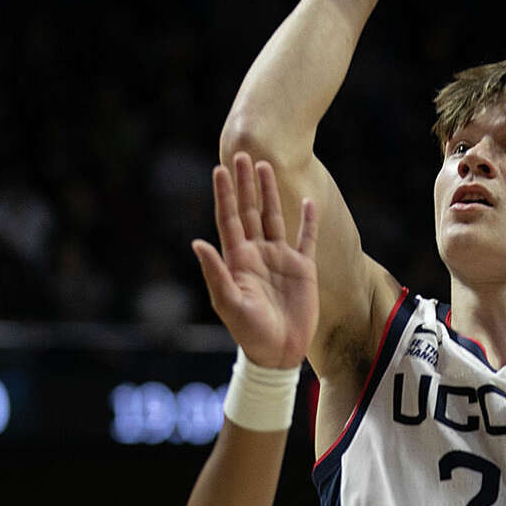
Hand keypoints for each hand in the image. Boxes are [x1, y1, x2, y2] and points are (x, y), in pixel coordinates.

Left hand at [193, 154, 319, 369]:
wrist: (278, 352)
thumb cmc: (249, 331)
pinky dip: (308, 220)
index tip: (219, 169)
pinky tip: (309, 201)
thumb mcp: (228, 303)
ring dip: (269, 192)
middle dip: (245, 183)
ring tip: (266, 166)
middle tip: (241, 154)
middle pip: (249, 210)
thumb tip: (196, 243)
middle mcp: (258, 253)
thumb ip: (215, 272)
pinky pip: (307, 238)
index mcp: (238, 259)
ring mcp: (280, 258)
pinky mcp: (303, 268)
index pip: (229, 219)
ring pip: (274, 216)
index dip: (224, 194)